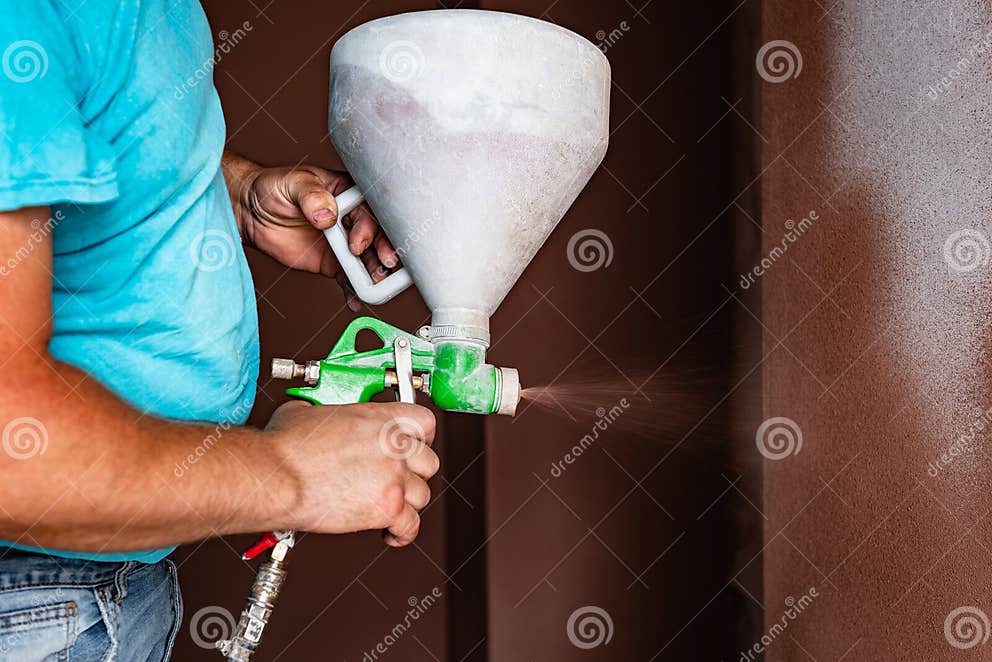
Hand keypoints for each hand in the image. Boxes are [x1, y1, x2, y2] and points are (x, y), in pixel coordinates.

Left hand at [229, 158, 399, 310]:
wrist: (252, 213)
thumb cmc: (274, 188)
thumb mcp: (293, 184)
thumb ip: (312, 196)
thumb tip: (327, 215)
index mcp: (349, 195)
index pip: (369, 211)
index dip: (370, 228)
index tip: (359, 245)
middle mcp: (352, 220)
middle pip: (376, 238)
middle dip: (382, 253)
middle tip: (383, 267)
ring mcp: (344, 244)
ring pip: (367, 260)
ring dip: (374, 274)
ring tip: (375, 287)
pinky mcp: (333, 263)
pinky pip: (349, 279)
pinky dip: (353, 291)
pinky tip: (355, 300)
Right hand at [266, 401, 437, 546]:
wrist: (275, 477)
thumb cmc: (284, 448)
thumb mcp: (308, 411)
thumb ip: (329, 414)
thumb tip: (321, 420)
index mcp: (378, 418)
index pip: (423, 421)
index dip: (420, 435)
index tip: (414, 443)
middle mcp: (392, 447)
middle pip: (428, 461)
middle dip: (415, 472)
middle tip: (399, 478)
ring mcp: (392, 478)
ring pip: (422, 494)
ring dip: (408, 502)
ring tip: (390, 506)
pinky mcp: (386, 508)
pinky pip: (411, 525)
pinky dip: (403, 532)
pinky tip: (392, 532)